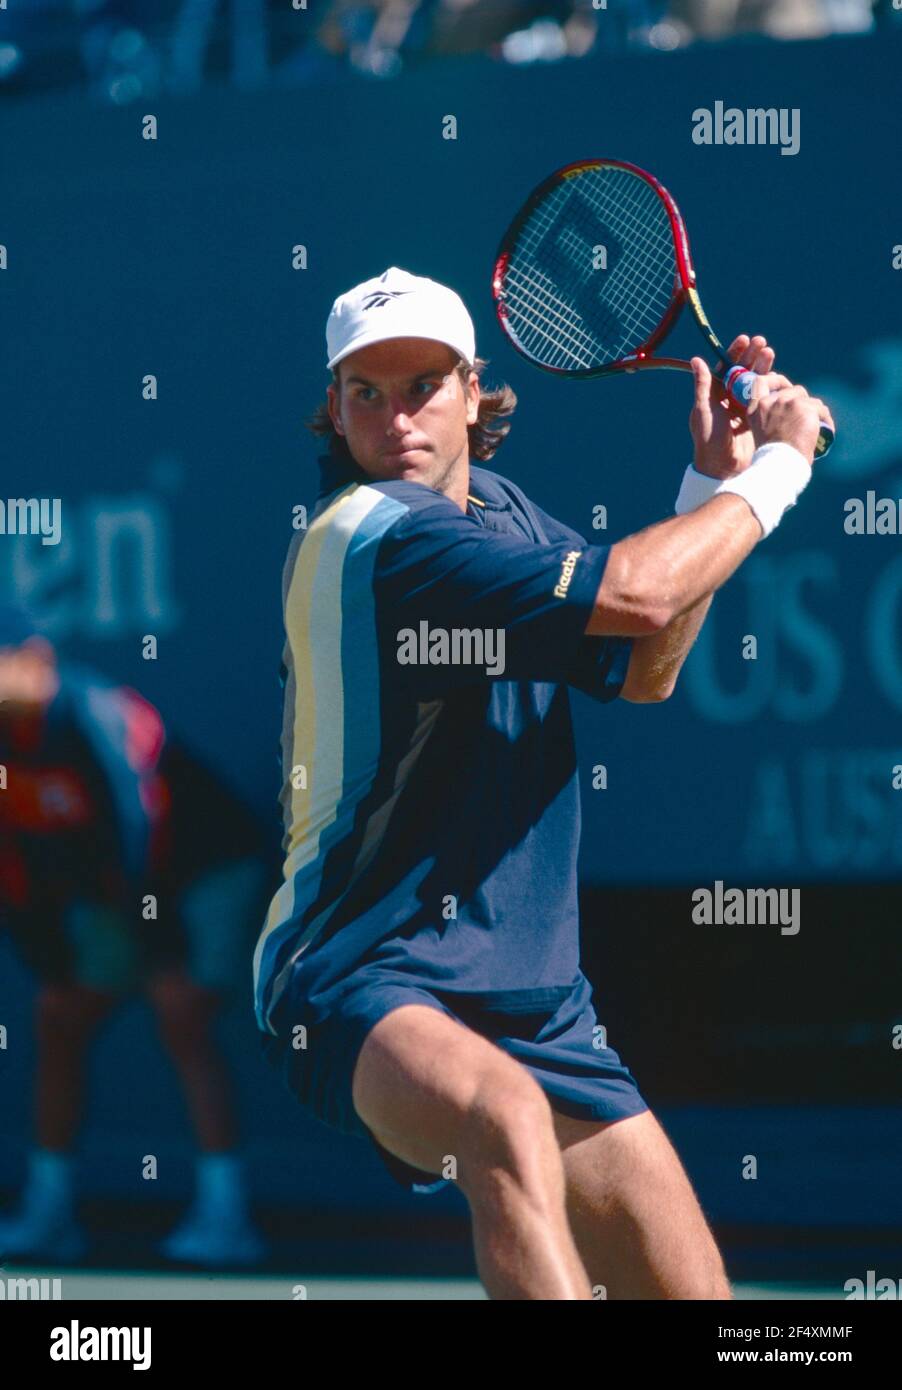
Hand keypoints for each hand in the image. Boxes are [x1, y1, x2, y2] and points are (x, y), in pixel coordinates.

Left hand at [690, 334, 789, 478]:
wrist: (724, 468)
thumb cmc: (709, 440)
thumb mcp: (704, 411)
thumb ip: (703, 386)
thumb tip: (696, 360)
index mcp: (713, 395)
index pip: (725, 368)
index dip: (735, 353)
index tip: (745, 339)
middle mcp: (727, 398)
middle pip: (742, 371)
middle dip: (752, 356)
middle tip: (763, 344)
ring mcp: (742, 407)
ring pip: (755, 381)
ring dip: (763, 367)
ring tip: (771, 354)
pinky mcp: (755, 417)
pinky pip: (764, 397)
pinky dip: (771, 386)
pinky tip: (777, 376)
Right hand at [747, 382, 835, 465]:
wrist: (780, 464)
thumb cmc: (772, 457)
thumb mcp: (763, 434)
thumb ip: (770, 420)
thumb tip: (786, 413)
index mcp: (756, 409)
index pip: (761, 381)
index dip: (776, 380)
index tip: (785, 385)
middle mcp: (771, 402)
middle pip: (792, 390)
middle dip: (802, 400)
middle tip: (807, 415)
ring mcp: (788, 403)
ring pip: (809, 399)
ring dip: (814, 410)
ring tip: (817, 426)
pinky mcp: (805, 407)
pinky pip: (821, 408)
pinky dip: (825, 419)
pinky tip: (826, 429)